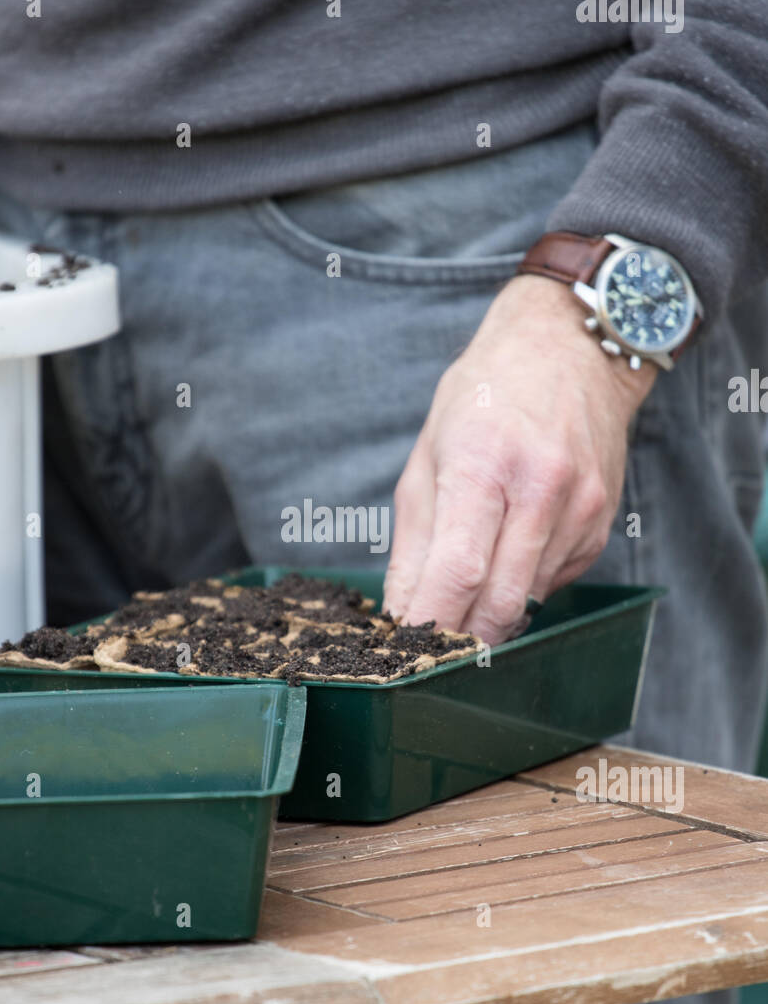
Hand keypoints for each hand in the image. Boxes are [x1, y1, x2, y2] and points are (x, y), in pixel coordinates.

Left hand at [384, 274, 655, 643]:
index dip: (431, 624)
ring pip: (529, 602)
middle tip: (427, 651)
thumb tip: (402, 614)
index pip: (460, 572)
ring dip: (489, 617)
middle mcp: (543, 490)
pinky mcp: (600, 526)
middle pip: (500, 603)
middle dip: (459, 639)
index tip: (405, 653)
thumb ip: (415, 545)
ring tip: (460, 599)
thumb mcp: (427, 457)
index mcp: (486, 465)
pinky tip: (506, 556)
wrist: (568, 350)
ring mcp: (580, 510)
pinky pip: (552, 583)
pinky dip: (521, 588)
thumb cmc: (484, 397)